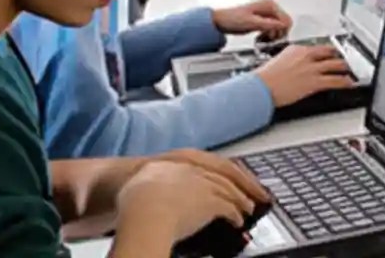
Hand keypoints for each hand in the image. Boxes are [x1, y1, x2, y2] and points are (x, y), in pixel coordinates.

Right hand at [114, 157, 262, 244]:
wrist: (143, 210)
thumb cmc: (135, 201)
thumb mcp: (141, 181)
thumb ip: (153, 182)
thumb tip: (151, 191)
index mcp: (176, 162)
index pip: (205, 163)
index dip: (218, 172)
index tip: (226, 177)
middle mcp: (193, 170)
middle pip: (223, 174)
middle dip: (239, 183)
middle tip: (249, 190)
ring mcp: (204, 185)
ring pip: (229, 190)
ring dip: (241, 200)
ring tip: (248, 208)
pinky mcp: (211, 202)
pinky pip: (229, 208)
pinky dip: (236, 215)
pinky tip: (238, 222)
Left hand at [212, 0, 291, 39]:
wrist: (220, 21)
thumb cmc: (232, 19)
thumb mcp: (252, 23)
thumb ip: (269, 24)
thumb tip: (282, 26)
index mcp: (269, 4)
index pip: (286, 19)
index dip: (282, 31)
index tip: (276, 39)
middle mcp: (269, 7)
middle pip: (284, 23)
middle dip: (279, 33)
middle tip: (269, 40)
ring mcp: (266, 13)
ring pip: (279, 27)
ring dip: (274, 35)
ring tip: (264, 39)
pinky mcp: (262, 19)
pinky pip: (272, 28)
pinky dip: (269, 34)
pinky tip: (261, 38)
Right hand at [255, 44, 355, 106]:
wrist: (261, 87)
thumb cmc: (264, 78)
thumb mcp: (277, 61)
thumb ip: (289, 60)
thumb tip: (293, 65)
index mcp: (296, 49)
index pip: (315, 47)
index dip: (325, 51)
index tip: (328, 53)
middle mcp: (306, 56)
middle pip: (329, 52)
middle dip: (338, 56)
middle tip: (342, 60)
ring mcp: (312, 68)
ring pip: (336, 65)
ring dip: (344, 68)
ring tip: (348, 71)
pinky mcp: (315, 81)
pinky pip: (335, 80)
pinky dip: (344, 82)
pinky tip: (348, 83)